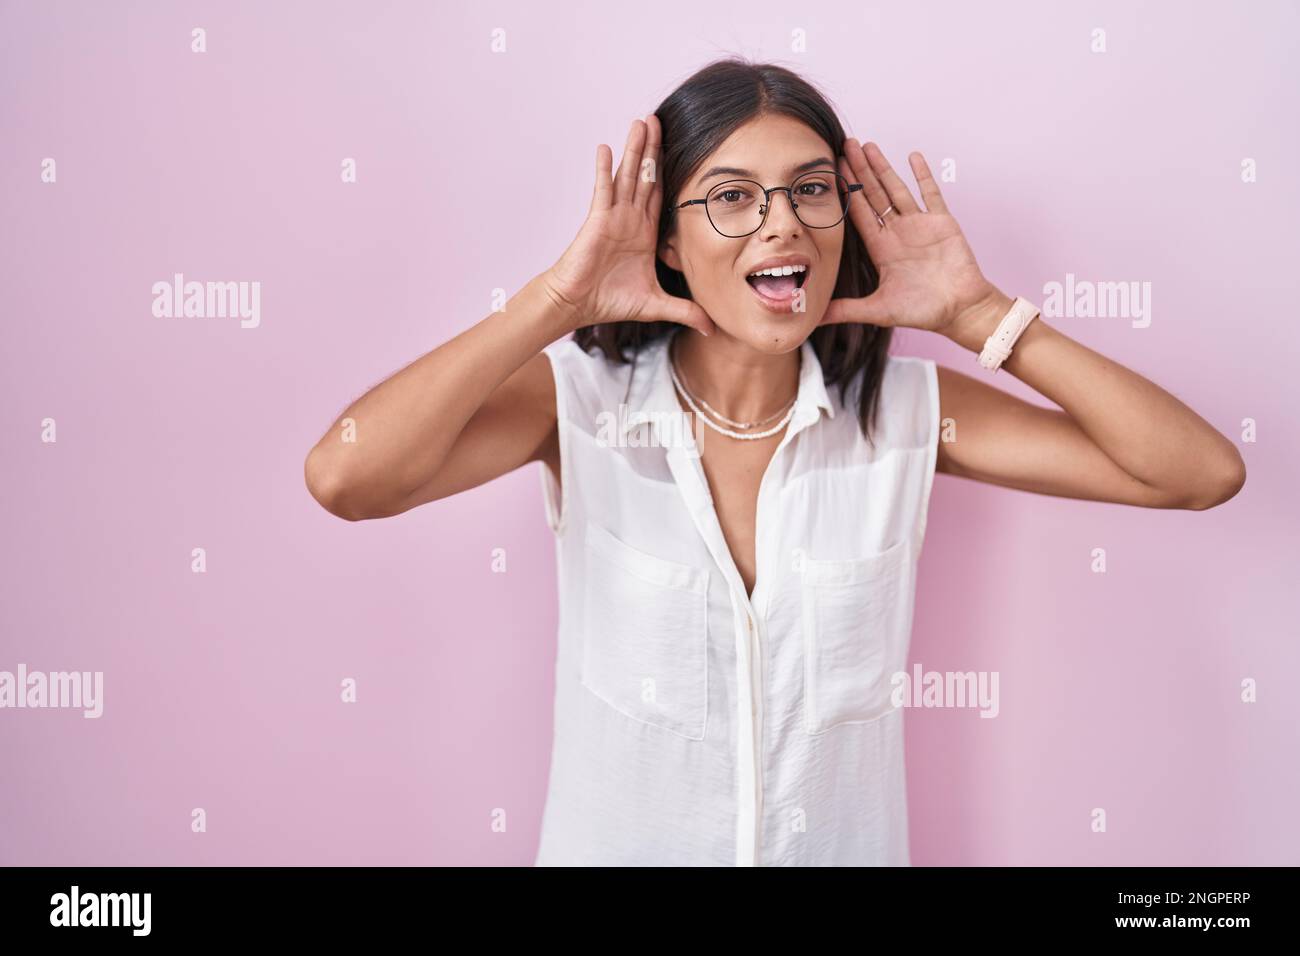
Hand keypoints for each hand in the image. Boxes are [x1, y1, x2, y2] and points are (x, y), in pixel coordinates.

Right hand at [541, 115, 715, 336]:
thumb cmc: (610, 301)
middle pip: (646, 176)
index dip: (671, 171)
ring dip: (635, 149)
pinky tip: (607, 148)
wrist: (578, 305)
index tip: (685, 148)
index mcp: (644, 232)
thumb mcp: (656, 305)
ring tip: (642, 121)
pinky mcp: (596, 220)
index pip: (661, 194)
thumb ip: (685, 310)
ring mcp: (613, 216)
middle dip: (655, 149)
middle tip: (662, 119)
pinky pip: (602, 190)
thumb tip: (711, 327)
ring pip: (628, 175)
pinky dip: (604, 169)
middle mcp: (630, 218)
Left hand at [821, 139, 998, 334]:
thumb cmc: (922, 312)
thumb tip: (813, 318)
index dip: (846, 193)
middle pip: (873, 195)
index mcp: (881, 249)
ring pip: (897, 189)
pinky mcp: (942, 222)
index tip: (833, 172)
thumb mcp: (878, 310)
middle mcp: (897, 233)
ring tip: (868, 146)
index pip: (858, 213)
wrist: (960, 310)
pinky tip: (912, 156)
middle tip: (845, 146)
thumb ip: (846, 309)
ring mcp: (919, 225)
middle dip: (859, 171)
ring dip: (883, 168)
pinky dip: (922, 175)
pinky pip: (931, 193)